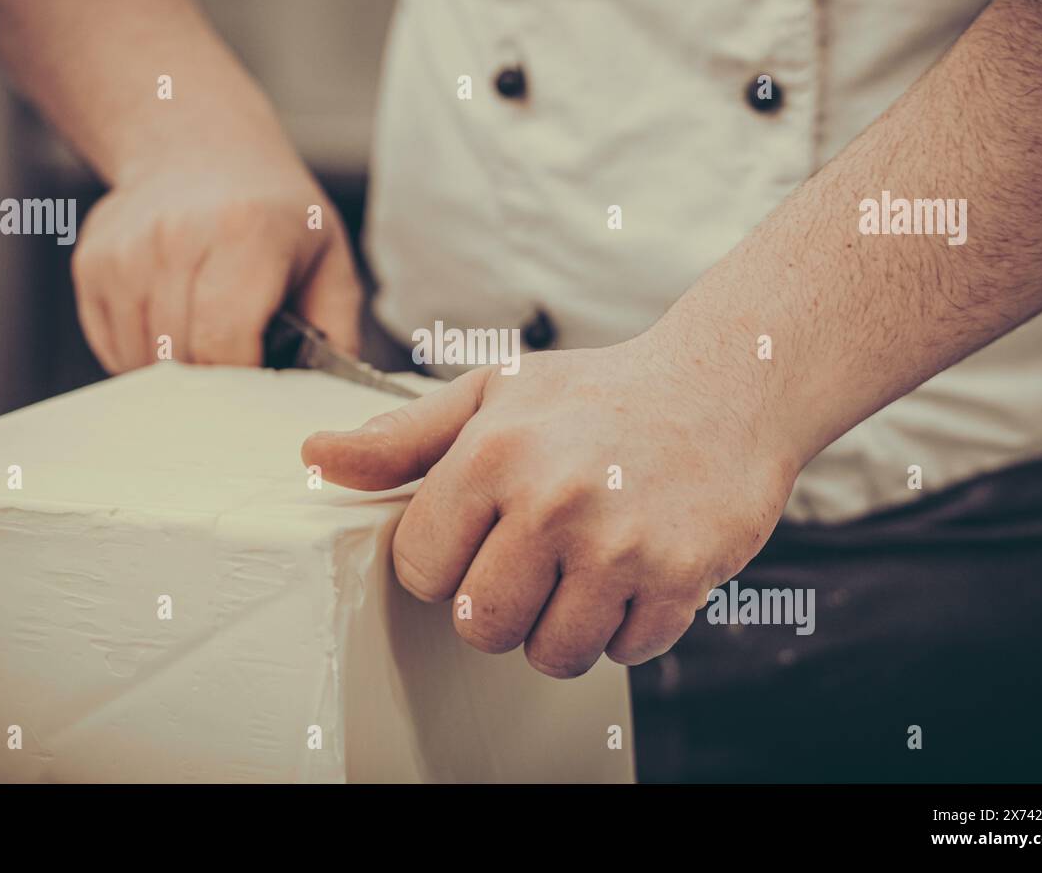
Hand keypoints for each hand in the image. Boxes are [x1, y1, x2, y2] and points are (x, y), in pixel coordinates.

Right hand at [71, 148, 361, 372]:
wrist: (201, 150)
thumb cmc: (273, 214)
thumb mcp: (329, 258)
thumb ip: (338, 330)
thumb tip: (323, 394)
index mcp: (244, 232)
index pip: (224, 343)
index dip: (244, 378)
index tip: (262, 377)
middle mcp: (174, 236)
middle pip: (182, 357)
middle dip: (215, 377)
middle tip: (241, 358)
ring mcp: (125, 251)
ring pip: (142, 360)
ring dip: (178, 370)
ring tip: (208, 337)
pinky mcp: (92, 265)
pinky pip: (113, 348)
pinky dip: (143, 357)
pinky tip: (174, 325)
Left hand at [301, 332, 800, 676]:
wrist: (726, 386)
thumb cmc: (596, 395)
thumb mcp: (492, 394)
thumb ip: (401, 437)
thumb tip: (315, 456)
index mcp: (491, 454)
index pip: (421, 570)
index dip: (447, 563)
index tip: (480, 538)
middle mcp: (551, 501)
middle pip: (480, 626)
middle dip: (500, 606)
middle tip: (536, 561)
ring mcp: (619, 545)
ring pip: (552, 654)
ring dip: (564, 625)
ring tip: (587, 566)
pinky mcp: (680, 578)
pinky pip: (624, 651)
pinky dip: (628, 625)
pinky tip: (638, 569)